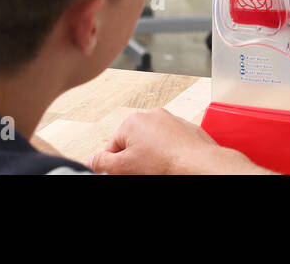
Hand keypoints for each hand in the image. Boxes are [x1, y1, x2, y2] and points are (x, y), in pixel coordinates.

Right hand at [87, 108, 271, 174]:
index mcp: (132, 121)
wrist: (197, 162)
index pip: (112, 146)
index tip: (120, 173)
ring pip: (151, 142)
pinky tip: (168, 163)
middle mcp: (151, 116)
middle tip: (139, 171)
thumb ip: (103, 162)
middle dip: (133, 158)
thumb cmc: (165, 161)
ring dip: (150, 155)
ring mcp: (170, 121)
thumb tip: (92, 160)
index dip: (114, 164)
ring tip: (155, 168)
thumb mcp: (124, 166)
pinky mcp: (184, 128)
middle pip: (132, 143)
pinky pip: (168, 142)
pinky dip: (166, 152)